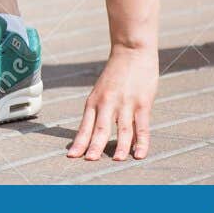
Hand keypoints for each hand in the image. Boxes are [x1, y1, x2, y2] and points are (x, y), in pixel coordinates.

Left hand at [68, 44, 156, 160]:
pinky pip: (141, 127)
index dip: (78, 142)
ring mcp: (125, 103)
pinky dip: (141, 142)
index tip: (71, 155)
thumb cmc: (116, 74)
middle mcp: (107, 103)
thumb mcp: (102, 91)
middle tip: (88, 161)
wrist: (131, 51)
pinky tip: (139, 154)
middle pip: (99, 129)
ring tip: (116, 160)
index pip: (84, 126)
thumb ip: (100, 110)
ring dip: (120, 147)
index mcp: (94, 101)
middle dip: (93, 146)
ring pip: (121, 130)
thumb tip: (98, 132)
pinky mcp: (142, 103)